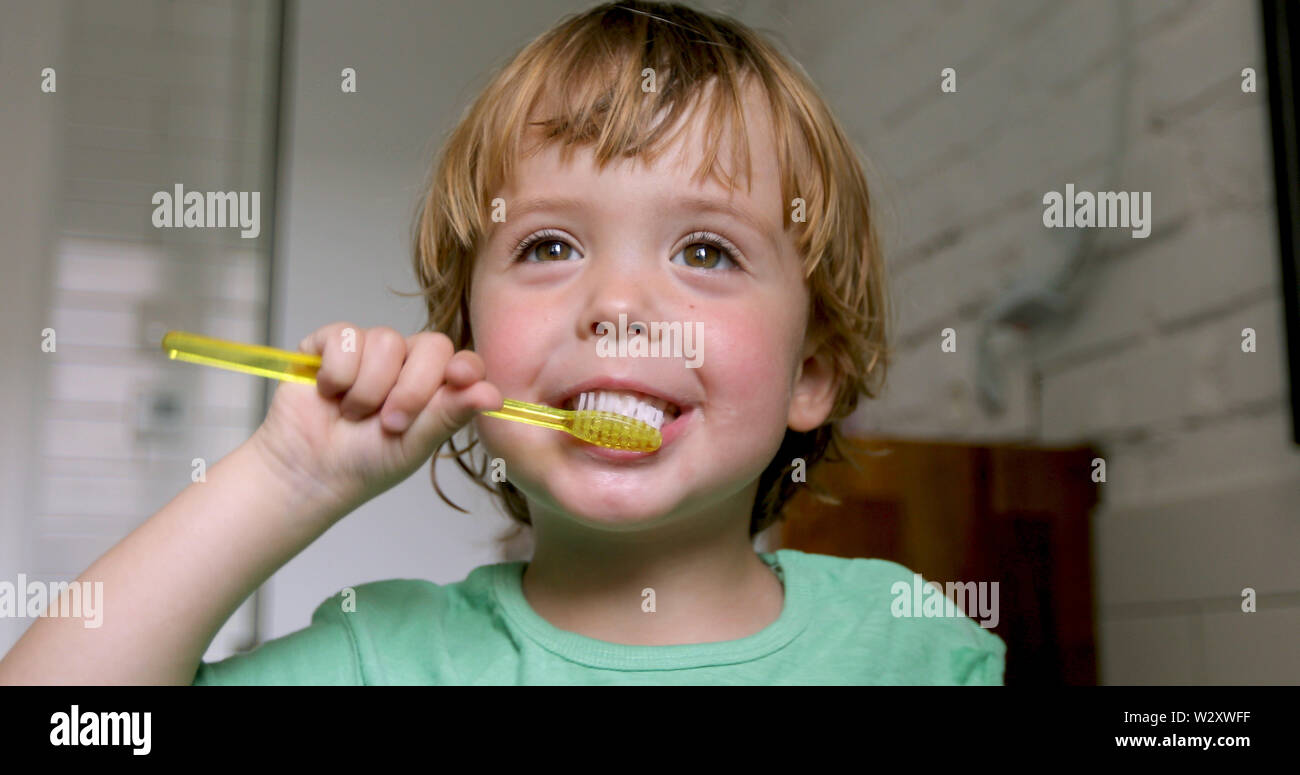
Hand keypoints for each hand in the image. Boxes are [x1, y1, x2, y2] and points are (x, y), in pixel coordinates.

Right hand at [250, 323, 501, 515]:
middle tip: (390, 423)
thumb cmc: (364, 463)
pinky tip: (328, 393)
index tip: (459, 379)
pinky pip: (346, 337)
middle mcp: (407, 362)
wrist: (308, 471)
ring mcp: (370, 350)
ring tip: (352, 415)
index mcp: (435, 386)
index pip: (462, 362)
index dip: (464, 368)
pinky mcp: (331, 343)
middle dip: (411, 389)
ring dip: (368, 389)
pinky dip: (337, 372)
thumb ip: (450, 415)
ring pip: (387, 341)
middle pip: (431, 345)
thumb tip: (493, 396)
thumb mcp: (414, 445)